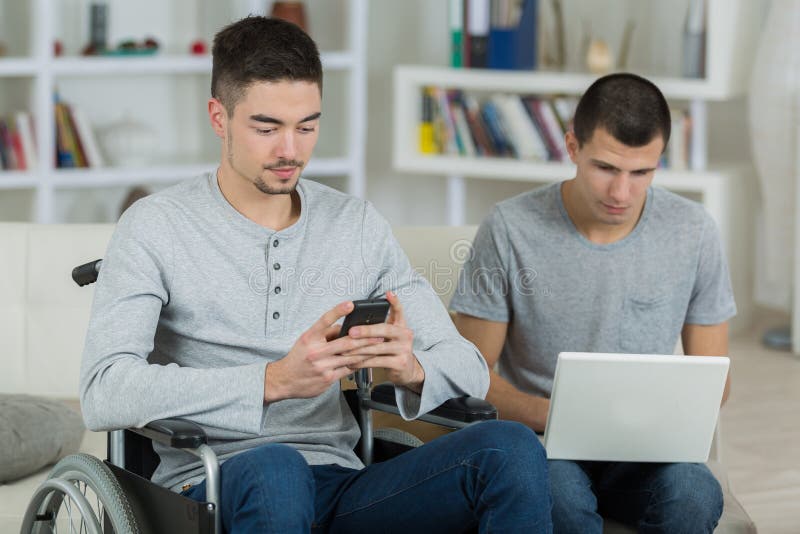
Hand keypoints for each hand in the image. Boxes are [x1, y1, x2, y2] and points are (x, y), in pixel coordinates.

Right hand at [264, 301, 383, 401]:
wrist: (284, 380)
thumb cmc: (298, 358)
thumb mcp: (307, 340)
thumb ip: (326, 333)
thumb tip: (345, 328)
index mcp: (309, 338)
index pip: (324, 321)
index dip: (338, 311)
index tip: (351, 304)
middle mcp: (315, 351)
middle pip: (345, 342)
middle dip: (365, 338)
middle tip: (379, 333)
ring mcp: (322, 366)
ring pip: (350, 357)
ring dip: (367, 351)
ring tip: (379, 346)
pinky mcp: (328, 379)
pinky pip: (348, 369)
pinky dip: (358, 363)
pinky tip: (368, 360)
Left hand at [345, 291, 424, 391]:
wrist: (406, 370)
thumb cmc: (392, 350)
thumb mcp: (389, 337)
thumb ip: (378, 329)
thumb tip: (354, 326)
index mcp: (401, 326)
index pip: (399, 311)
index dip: (394, 302)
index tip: (388, 293)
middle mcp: (405, 335)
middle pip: (384, 330)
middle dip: (366, 331)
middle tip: (351, 332)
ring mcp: (404, 349)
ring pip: (378, 347)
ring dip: (358, 349)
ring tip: (344, 350)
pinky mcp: (400, 363)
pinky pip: (377, 361)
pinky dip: (362, 362)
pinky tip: (352, 363)